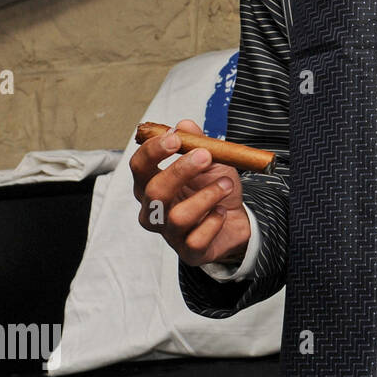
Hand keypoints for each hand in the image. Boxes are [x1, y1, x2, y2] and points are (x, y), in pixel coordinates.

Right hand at [130, 117, 250, 267]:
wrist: (238, 220)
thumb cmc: (216, 188)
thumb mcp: (212, 162)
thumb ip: (198, 143)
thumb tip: (185, 124)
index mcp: (152, 185)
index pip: (139, 167)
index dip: (152, 152)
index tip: (174, 138)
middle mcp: (153, 210)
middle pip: (154, 192)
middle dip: (180, 171)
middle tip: (206, 156)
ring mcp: (169, 233)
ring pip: (178, 216)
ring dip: (208, 196)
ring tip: (227, 184)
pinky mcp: (189, 252)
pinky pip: (198, 238)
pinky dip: (215, 221)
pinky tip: (223, 212)